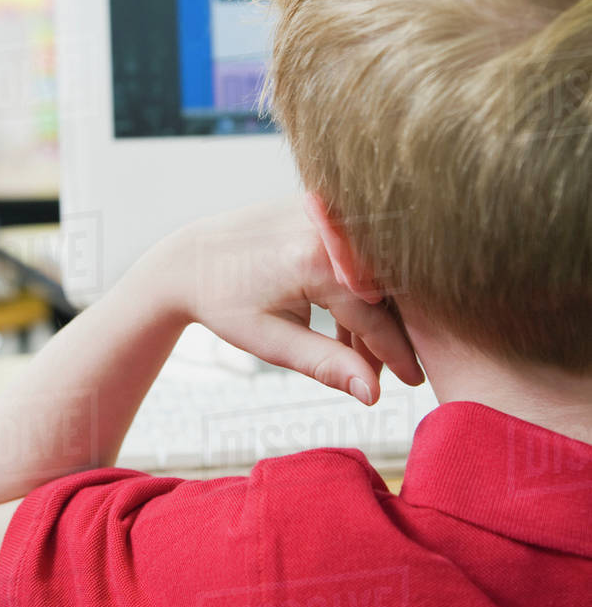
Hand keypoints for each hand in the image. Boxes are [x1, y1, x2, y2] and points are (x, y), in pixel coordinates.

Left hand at [160, 197, 423, 404]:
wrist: (191, 260)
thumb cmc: (225, 302)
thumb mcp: (272, 341)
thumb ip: (326, 365)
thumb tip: (373, 396)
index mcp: (316, 260)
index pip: (376, 317)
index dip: (396, 354)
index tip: (415, 381)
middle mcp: (331, 228)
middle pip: (387, 290)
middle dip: (392, 335)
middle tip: (394, 372)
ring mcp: (330, 213)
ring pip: (376, 272)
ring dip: (376, 314)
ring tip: (362, 356)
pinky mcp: (327, 210)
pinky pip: (361, 254)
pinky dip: (360, 289)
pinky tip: (348, 327)